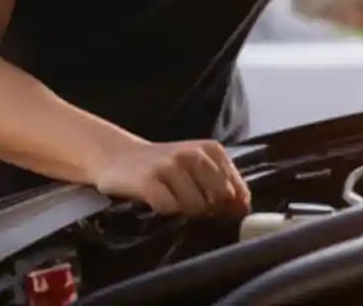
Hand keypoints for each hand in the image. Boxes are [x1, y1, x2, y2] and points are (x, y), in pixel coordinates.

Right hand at [89, 139, 251, 217]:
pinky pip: (168, 208)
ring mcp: (169, 166)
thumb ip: (222, 184)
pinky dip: (165, 211)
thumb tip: (244, 209)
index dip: (230, 207)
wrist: (118, 156)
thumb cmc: (165, 167)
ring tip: (172, 200)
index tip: (218, 211)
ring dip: (186, 212)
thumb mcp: (197, 167)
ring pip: (195, 206)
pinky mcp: (148, 180)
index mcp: (211, 149)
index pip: (236, 189)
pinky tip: (157, 201)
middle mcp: (192, 154)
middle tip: (191, 205)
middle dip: (209, 210)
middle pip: (219, 199)